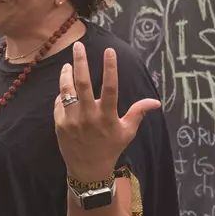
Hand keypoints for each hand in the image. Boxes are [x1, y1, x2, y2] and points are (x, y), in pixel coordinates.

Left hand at [54, 43, 160, 179]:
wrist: (88, 170)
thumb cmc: (110, 148)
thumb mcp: (127, 132)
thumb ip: (138, 113)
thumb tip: (155, 101)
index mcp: (107, 116)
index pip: (110, 88)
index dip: (110, 68)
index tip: (109, 50)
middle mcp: (89, 116)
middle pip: (83, 84)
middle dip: (80, 62)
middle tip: (78, 45)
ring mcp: (72, 120)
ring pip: (66, 90)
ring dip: (66, 74)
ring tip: (68, 63)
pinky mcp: (60, 124)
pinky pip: (59, 103)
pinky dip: (62, 93)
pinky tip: (65, 88)